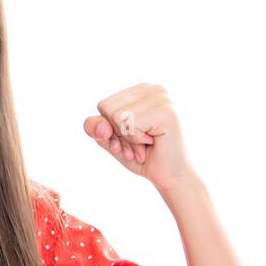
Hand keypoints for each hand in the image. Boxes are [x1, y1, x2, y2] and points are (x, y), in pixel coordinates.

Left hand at [83, 82, 197, 192]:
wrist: (169, 176)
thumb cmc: (142, 157)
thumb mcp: (110, 140)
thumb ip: (95, 128)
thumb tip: (99, 125)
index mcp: (140, 90)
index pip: (104, 105)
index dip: (110, 129)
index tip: (129, 139)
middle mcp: (153, 88)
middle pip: (108, 108)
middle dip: (118, 134)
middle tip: (138, 144)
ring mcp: (161, 98)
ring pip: (117, 116)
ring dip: (128, 139)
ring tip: (145, 144)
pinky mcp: (166, 112)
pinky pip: (130, 124)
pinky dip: (136, 140)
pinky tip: (152, 142)